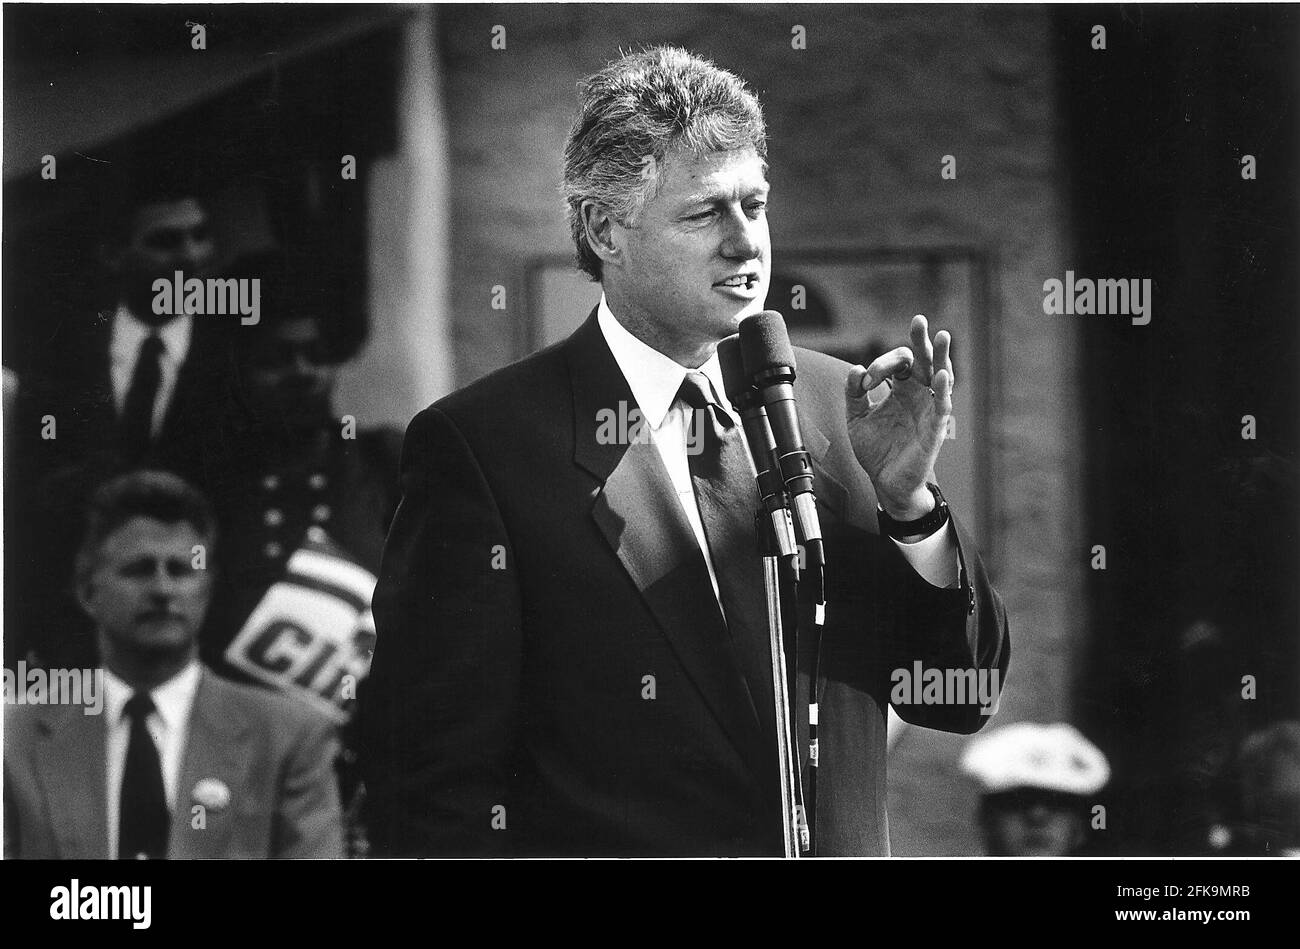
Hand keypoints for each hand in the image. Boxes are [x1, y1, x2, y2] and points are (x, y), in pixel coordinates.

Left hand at [845, 314, 953, 519]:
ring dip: (941, 357)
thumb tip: (856, 369)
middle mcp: (918, 395)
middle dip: (922, 341)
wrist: (885, 482)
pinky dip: (942, 390)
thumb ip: (853, 394)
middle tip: (919, 321)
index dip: (881, 365)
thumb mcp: (856, 418)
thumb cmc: (876, 450)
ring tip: (942, 337)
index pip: (899, 363)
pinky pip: (942, 406)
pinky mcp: (934, 429)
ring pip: (941, 377)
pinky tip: (941, 374)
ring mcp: (928, 410)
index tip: (866, 381)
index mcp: (901, 389)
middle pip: (925, 361)